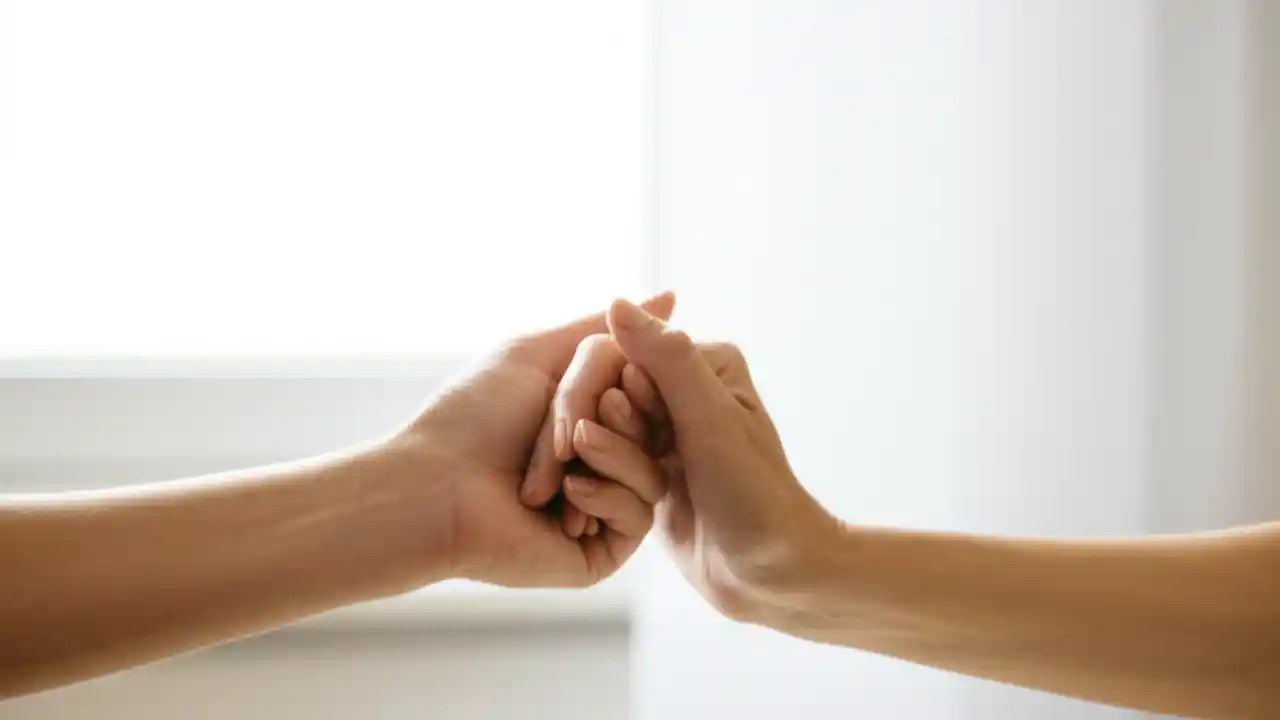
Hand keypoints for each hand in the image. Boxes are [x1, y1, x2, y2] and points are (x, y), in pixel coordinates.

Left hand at [386, 294, 672, 588]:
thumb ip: (605, 332)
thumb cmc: (476, 415)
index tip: (622, 376)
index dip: (642, 382)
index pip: (649, 394)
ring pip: (652, 472)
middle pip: (656, 431)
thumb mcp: (540, 353)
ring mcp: (603, 508)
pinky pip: (640, 515)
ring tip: (564, 456)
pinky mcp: (601, 552)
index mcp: (590, 418)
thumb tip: (672, 296)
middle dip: (620, 417)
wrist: (436, 486)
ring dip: (609, 454)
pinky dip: (607, 495)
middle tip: (584, 419)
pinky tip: (564, 495)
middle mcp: (601, 463)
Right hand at [556, 299, 838, 619]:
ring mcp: (662, 435)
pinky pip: (603, 471)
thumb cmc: (754, 493)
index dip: (612, 400)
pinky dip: (605, 492)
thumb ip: (666, 358)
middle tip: (641, 473)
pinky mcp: (645, 474)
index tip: (638, 437)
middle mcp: (681, 393)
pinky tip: (621, 513)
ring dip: (610, 471)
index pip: (623, 358)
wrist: (770, 572)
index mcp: (703, 364)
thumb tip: (616, 304)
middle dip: (609, 441)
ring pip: (599, 438)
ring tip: (636, 496)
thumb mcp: (710, 418)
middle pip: (605, 398)